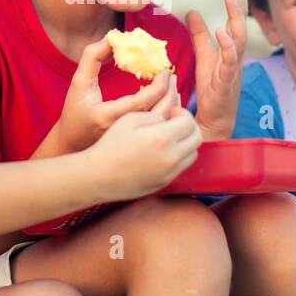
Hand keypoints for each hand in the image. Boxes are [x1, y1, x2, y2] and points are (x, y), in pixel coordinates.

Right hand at [51, 37, 177, 152]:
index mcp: (108, 116)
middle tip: (171, 73)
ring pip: (164, 124)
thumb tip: (112, 38)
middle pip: (159, 114)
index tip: (164, 69)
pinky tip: (166, 99)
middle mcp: (123, 132)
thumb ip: (92, 58)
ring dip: (172, 102)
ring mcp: (132, 140)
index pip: (142, 102)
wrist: (74, 142)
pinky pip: (160, 129)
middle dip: (170, 91)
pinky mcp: (138, 144)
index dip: (159, 84)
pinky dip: (167, 112)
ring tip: (171, 84)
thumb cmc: (75, 112)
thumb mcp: (79, 82)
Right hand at [87, 94, 201, 200]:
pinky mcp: (165, 183)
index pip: (188, 121)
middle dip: (189, 126)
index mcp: (162, 137)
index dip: (182, 112)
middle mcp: (171, 157)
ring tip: (170, 137)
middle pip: (197, 138)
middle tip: (175, 123)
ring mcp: (170, 172)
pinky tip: (163, 151)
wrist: (99, 175)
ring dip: (186, 142)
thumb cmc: (111, 144)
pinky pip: (182, 166)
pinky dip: (179, 156)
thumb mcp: (131, 119)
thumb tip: (170, 119)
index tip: (171, 112)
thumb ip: (156, 115)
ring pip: (193, 154)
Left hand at [185, 0, 247, 140]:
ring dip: (235, 16)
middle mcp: (236, 54)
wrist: (214, 118)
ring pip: (238, 37)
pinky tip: (222, 31)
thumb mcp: (204, 55)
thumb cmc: (212, 88)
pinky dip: (227, 46)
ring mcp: (233, 67)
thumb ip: (200, 34)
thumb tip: (192, 11)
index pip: (235, 15)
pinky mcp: (227, 81)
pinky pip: (230, 61)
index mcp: (231, 46)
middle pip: (240, 20)